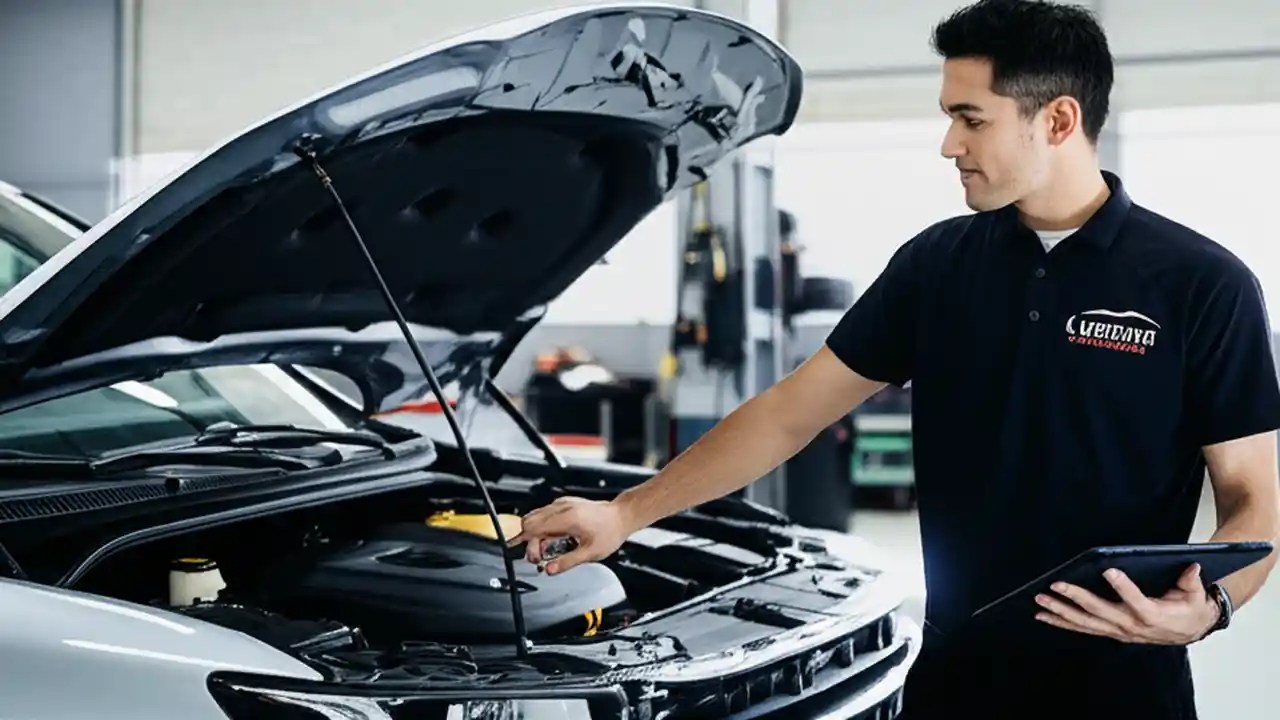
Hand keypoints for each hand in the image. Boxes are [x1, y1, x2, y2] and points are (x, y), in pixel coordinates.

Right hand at [508, 496, 633, 574]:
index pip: (532, 527)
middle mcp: (561, 507)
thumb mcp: (590, 553)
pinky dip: (543, 528)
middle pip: (529, 521)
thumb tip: (549, 570)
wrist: (621, 516)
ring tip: (548, 550)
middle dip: (530, 541)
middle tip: (540, 557)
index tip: (532, 557)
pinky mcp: (565, 504)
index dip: (527, 544)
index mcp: (566, 519)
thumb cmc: (610, 532)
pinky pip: (545, 514)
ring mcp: (562, 503)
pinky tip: (554, 539)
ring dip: (536, 535)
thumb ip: (566, 562)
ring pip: (535, 517)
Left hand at [1034, 563, 1219, 644]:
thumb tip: (1192, 567)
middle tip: (1058, 584)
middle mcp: (1132, 626)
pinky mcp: (1110, 631)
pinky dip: (1063, 622)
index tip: (1109, 570)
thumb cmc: (1189, 610)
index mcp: (1153, 615)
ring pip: (1086, 623)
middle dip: (1077, 597)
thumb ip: (1191, 582)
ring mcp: (1118, 631)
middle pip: (1101, 612)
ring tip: (1041, 601)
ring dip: (1061, 612)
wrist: (1189, 630)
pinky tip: (1044, 615)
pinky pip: (1084, 628)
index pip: (1137, 601)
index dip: (1123, 587)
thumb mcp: (1195, 595)